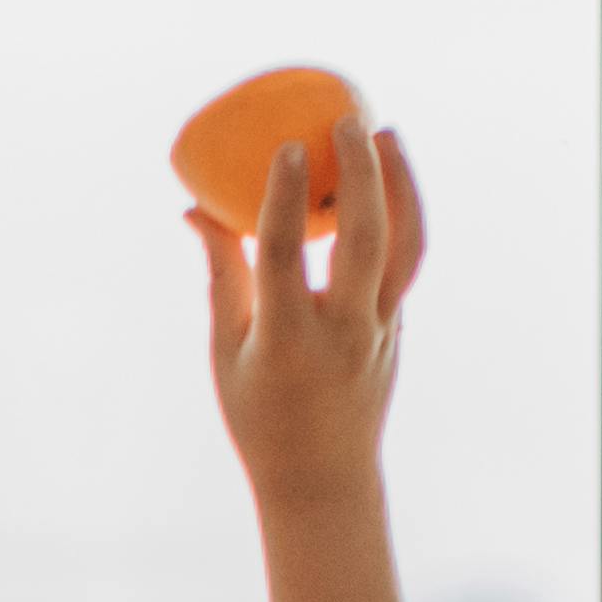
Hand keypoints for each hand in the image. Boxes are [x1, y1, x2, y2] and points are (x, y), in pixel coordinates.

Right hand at [198, 119, 419, 520]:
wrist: (322, 480)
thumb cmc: (260, 415)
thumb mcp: (228, 350)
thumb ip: (221, 274)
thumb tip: (196, 208)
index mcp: (286, 342)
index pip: (287, 256)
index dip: (287, 197)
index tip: (289, 145)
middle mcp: (342, 334)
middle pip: (365, 241)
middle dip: (363, 174)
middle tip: (349, 120)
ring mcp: (380, 333)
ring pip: (406, 248)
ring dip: (402, 185)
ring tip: (386, 134)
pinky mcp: (398, 329)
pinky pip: (406, 261)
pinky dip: (402, 214)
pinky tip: (388, 178)